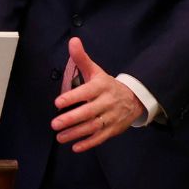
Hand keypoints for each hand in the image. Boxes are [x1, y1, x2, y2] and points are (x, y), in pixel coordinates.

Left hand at [50, 38, 144, 152]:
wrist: (134, 98)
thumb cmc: (107, 85)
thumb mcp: (96, 70)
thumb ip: (82, 58)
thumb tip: (73, 41)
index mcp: (101, 86)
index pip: (86, 92)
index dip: (72, 97)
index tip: (58, 102)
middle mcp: (107, 102)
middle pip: (89, 112)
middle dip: (71, 119)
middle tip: (54, 123)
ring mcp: (111, 117)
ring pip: (93, 126)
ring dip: (76, 133)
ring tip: (59, 137)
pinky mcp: (113, 129)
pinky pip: (101, 137)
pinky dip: (88, 143)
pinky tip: (75, 147)